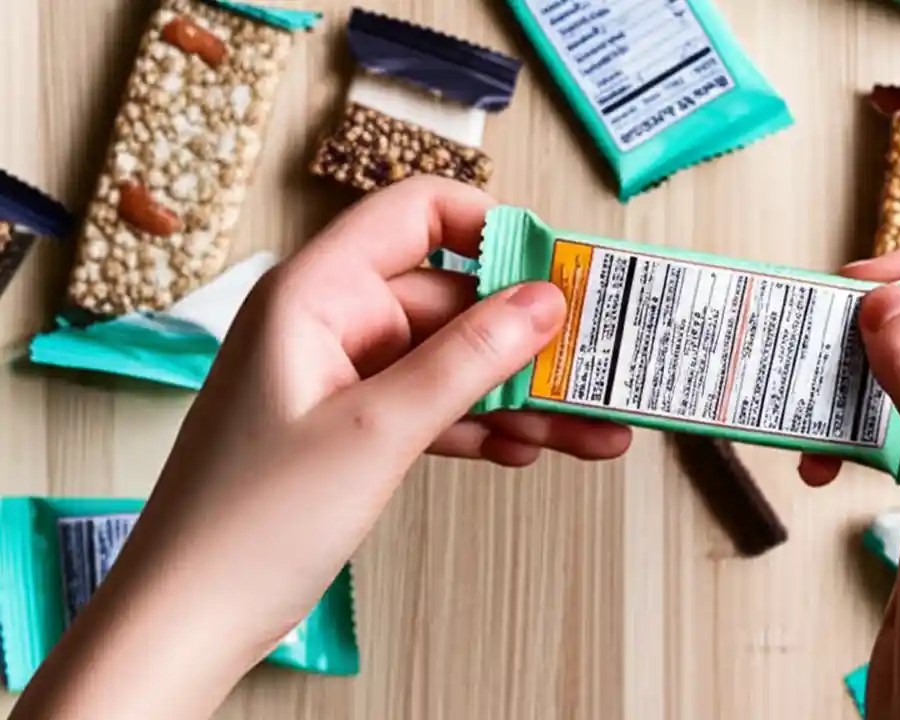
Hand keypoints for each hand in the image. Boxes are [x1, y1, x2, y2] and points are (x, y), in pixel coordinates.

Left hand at [14, 177, 630, 718]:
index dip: (493, 230)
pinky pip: (434, 407)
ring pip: (452, 363)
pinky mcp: (353, 427)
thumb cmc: (248, 523)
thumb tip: (541, 302)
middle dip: (528, 338)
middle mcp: (331, 322)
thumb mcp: (377, 431)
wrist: (190, 618)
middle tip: (597, 365)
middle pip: (452, 300)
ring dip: (520, 394)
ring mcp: (343, 378)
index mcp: (316, 293)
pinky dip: (482, 426)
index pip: (417, 215)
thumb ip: (466, 360)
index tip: (558, 268)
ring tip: (591, 427)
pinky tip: (533, 448)